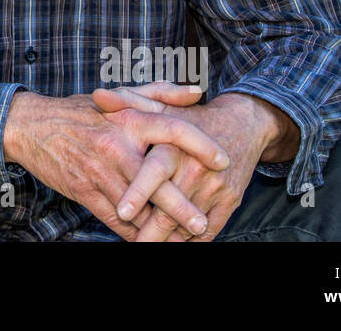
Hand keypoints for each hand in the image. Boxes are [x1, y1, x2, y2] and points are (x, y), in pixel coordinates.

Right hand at [3, 83, 229, 240]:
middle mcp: (116, 145)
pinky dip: (132, 231)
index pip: (173, 128)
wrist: (30, 126)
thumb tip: (197, 93)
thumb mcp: (118, 97)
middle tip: (202, 224)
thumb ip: (160, 94)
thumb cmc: (80, 111)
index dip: (202, 145)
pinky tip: (145, 236)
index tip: (223, 162)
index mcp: (128, 119)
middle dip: (182, 207)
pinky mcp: (84, 190)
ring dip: (158, 227)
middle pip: (159, 181)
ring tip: (179, 239)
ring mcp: (99, 171)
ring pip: (137, 207)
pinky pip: (115, 219)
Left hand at [92, 86, 276, 241]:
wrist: (243, 123)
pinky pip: (209, 231)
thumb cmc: (191, 116)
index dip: (138, 193)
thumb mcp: (160, 107)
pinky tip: (173, 243)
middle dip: (149, 231)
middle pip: (170, 208)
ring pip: (187, 225)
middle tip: (134, 244)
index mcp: (174, 145)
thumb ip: (126, 102)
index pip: (155, 171)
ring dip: (167, 240)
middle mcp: (196, 167)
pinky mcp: (231, 201)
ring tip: (145, 245)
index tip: (121, 212)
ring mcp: (216, 187)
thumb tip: (97, 96)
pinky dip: (190, 241)